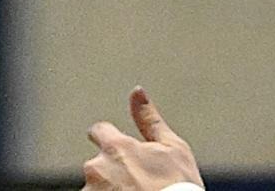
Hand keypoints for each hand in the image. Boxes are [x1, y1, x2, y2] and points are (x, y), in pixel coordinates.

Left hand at [82, 87, 203, 190]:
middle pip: (99, 164)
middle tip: (138, 182)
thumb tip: (138, 92)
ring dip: (109, 190)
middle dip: (113, 171)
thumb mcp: (173, 148)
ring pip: (97, 187)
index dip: (111, 137)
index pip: (99, 130)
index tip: (121, 149)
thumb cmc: (178, 188)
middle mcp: (97, 169)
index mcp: (116, 147)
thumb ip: (149, 119)